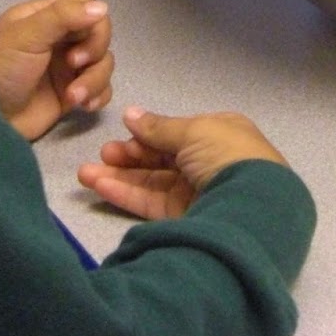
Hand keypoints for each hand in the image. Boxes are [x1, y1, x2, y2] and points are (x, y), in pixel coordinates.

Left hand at [0, 0, 114, 139]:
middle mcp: (60, 40)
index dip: (92, 23)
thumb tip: (102, 7)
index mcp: (46, 18)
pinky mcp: (71, 95)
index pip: (86, 8)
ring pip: (103, 64)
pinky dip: (98, 96)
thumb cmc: (1, 69)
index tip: (79, 40)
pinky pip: (100, 89)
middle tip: (72, 65)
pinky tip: (84, 106)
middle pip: (99, 36)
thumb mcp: (26, 35)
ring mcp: (67, 69)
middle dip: (93, 53)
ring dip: (94, 80)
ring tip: (74, 98)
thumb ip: (63, 16)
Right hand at [76, 106, 287, 220]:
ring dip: (119, 177)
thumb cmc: (226, 155)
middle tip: (103, 154)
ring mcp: (196, 195)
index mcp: (220, 136)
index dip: (149, 135)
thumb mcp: (194, 131)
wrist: (250, 207)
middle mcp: (209, 165)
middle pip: (162, 159)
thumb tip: (130, 114)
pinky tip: (100, 186)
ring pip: (152, 183)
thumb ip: (157, 127)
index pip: (177, 135)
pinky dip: (125, 195)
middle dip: (130, 156)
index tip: (123, 133)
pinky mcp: (184, 221)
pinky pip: (150, 205)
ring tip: (85, 173)